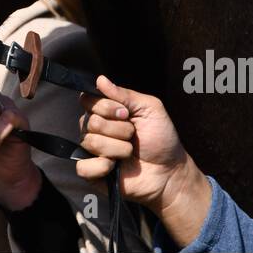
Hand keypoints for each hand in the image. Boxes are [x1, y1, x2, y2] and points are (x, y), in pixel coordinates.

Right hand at [76, 75, 211, 246]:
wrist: (169, 171)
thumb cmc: (161, 137)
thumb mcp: (150, 108)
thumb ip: (125, 94)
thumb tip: (100, 79)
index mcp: (105, 112)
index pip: (87, 100)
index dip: (106, 107)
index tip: (126, 114)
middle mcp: (95, 129)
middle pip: (90, 122)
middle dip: (118, 129)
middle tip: (133, 135)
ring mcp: (92, 151)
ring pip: (90, 142)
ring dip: (118, 148)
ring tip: (130, 152)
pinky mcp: (92, 173)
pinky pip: (83, 167)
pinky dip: (102, 167)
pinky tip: (115, 167)